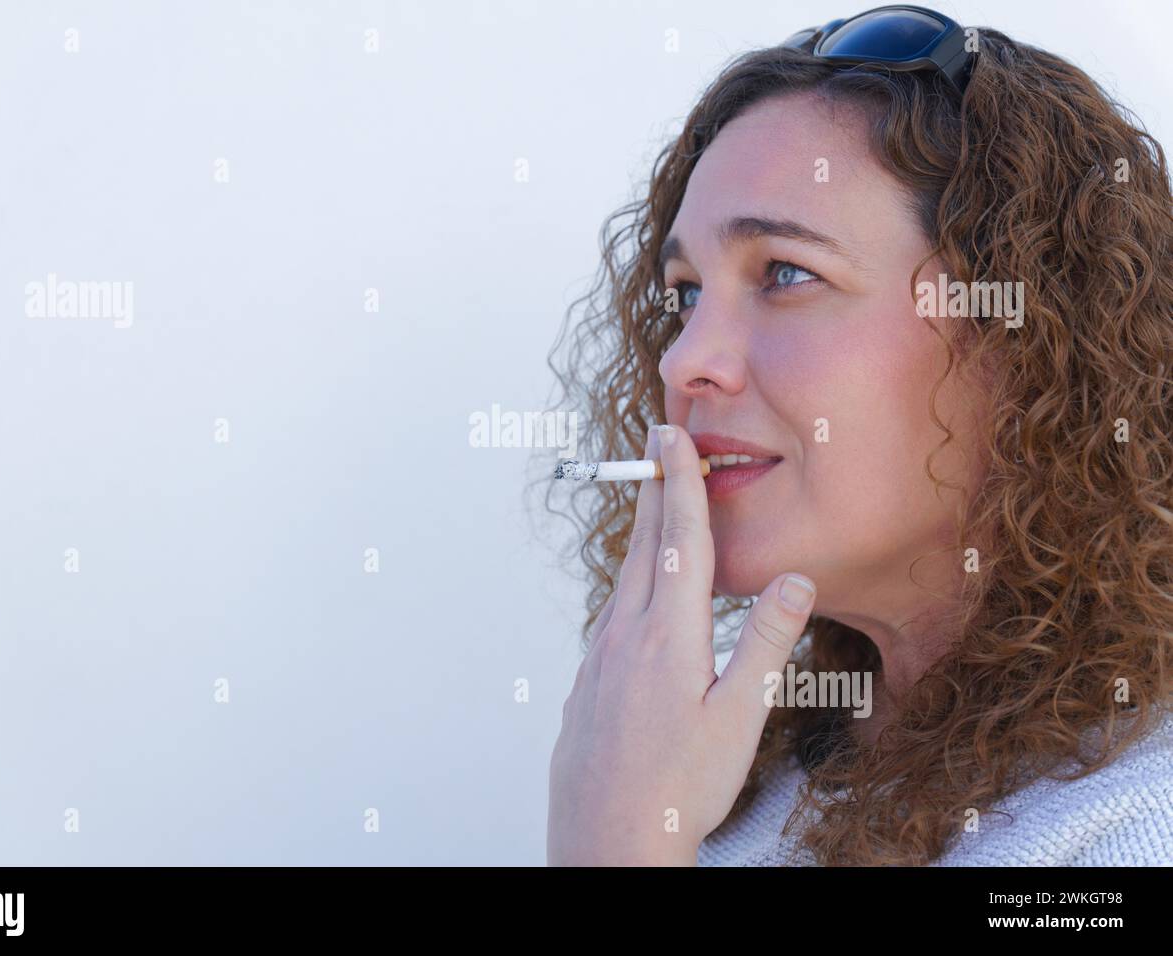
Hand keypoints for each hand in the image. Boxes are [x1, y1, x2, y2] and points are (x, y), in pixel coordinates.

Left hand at [547, 423, 816, 865]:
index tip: (672, 434)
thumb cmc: (678, 787)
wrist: (605, 840)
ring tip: (651, 506)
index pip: (679, 539)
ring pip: (622, 580)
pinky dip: (627, 584)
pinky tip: (635, 598)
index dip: (679, 482)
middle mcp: (625, 635)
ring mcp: (598, 659)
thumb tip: (796, 578)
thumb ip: (767, 643)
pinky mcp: (585, 685)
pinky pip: (610, 616)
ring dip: (639, 534)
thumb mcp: (740, 718)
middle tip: (657, 444)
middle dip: (653, 490)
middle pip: (642, 546)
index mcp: (668, 635)